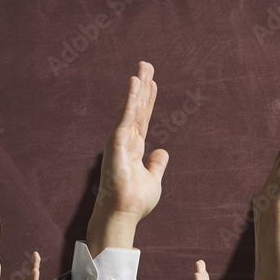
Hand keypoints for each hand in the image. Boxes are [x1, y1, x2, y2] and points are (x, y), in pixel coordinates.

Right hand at [87, 61, 169, 255]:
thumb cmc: (134, 201)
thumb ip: (156, 164)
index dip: (147, 100)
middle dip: (142, 86)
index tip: (151, 82)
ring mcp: (120, 141)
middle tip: (146, 64)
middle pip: (137, 108)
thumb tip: (162, 151)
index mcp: (134, 148)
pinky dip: (131, 100)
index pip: (143, 118)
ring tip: (143, 68)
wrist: (123, 214)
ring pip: (131, 109)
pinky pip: (127, 117)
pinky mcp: (118, 144)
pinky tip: (135, 84)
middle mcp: (126, 141)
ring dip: (137, 88)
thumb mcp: (153, 180)